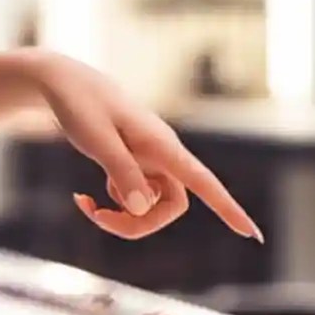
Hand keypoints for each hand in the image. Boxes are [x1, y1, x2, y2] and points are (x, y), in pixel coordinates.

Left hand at [26, 51, 261, 240]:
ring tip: (86, 205)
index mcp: (163, 145)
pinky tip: (87, 195)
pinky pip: (136, 197)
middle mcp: (164, 154)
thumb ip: (122, 172)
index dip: (228, 209)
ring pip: (153, 205)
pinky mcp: (136, 162)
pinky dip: (114, 204)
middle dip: (138, 224)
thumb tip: (143, 209)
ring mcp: (150, 159)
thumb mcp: (96, 139)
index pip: (205, 182)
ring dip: (123, 216)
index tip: (251, 233)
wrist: (64, 81)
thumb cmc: (81, 105)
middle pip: (173, 206)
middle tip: (97, 217)